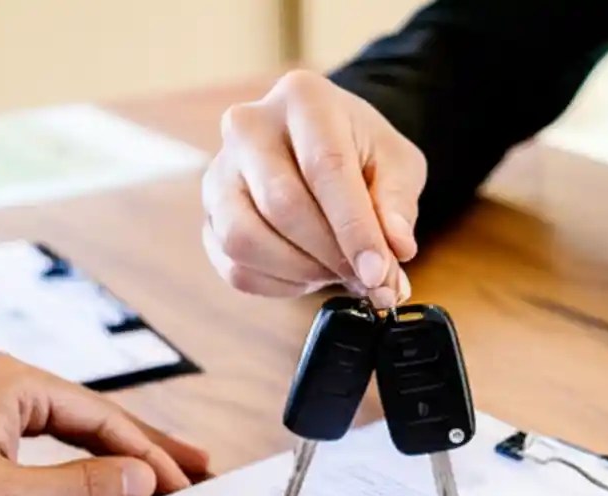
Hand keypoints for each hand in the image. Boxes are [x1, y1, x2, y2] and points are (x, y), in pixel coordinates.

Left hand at [0, 353, 209, 495]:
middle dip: (143, 446)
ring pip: (64, 440)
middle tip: (195, 465)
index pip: (103, 416)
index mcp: (12, 382)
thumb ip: (85, 487)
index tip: (182, 485)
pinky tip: (93, 495)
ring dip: (109, 463)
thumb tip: (143, 478)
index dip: (149, 453)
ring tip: (157, 479)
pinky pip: (35, 460)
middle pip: (91, 420)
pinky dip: (71, 477)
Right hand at [202, 70, 424, 306]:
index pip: (324, 167)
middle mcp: (248, 127)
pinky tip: (308, 273)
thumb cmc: (360, 152)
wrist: (322, 148)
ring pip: (244, 239)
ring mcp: (220, 173)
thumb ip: (397, 204)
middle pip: (282, 205)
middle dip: (330, 254)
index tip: (379, 271)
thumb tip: (396, 248)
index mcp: (302, 98)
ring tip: (336, 269)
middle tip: (367, 277)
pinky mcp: (209, 216)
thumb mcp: (397, 164)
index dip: (354, 228)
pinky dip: (279, 285)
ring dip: (300, 271)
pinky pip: (235, 267)